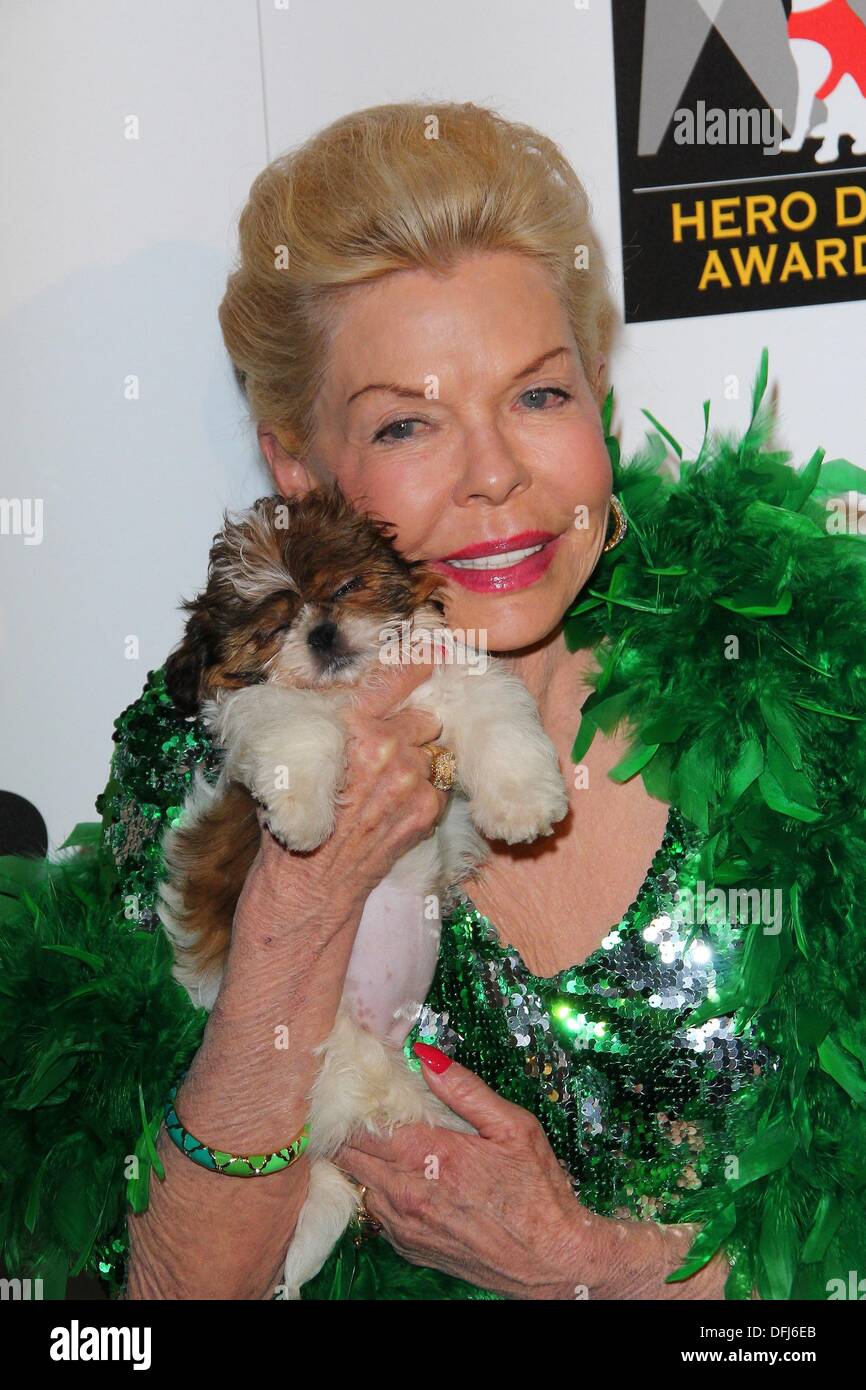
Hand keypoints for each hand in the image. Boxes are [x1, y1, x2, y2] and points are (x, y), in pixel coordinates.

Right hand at [232, 652, 448, 950]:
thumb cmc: (293, 819)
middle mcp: (386, 748)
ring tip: (387, 790)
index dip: (415, 666)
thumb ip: (335, 727)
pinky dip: (424, 794)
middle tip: (389, 754)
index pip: (393, 681)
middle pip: (423, 721)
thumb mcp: (301, 758)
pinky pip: (439, 787)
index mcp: (352, 727)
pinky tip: (395, 810)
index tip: (431, 653)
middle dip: (411, 733)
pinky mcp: (426, 811)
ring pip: (433, 755)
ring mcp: (411, 781)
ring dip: (418, 767)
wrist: (308, 884)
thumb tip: (361, 703)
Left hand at [332, 1045, 602, 1298]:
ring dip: (363, 1161)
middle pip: (349, 1155)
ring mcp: (404, 1226)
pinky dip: (378, 1191)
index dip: (354, 1104)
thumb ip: (464, 1089)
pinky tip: (402, 1178)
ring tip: (382, 1141)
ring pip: (358, 1183)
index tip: (359, 1088)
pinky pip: (375, 1212)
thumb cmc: (537, 1191)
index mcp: (430, 1157)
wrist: (550, 1260)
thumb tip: (426, 1056)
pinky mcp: (409, 1248)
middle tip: (362, 1111)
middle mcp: (407, 1194)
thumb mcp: (513, 1127)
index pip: (363, 1126)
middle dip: (349, 1130)